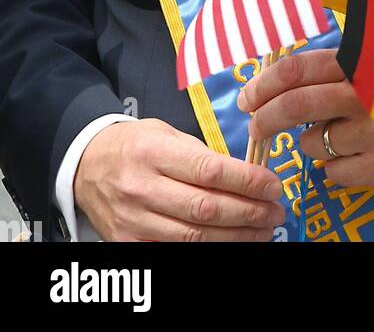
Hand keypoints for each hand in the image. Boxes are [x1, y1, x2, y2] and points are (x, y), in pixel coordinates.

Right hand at [73, 118, 285, 241]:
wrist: (86, 166)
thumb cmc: (134, 146)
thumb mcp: (165, 133)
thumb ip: (200, 154)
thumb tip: (244, 175)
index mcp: (154, 152)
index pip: (209, 170)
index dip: (247, 181)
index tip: (273, 185)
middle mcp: (142, 188)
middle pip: (205, 208)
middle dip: (248, 212)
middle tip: (275, 211)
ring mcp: (134, 221)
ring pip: (194, 237)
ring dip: (235, 236)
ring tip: (262, 230)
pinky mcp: (129, 244)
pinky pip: (176, 251)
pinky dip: (208, 249)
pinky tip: (231, 242)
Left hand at [238, 49, 373, 188]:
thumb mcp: (368, 68)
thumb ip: (326, 73)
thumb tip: (269, 84)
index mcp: (357, 63)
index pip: (297, 69)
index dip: (264, 85)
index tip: (247, 98)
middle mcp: (365, 91)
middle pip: (296, 105)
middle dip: (267, 119)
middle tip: (258, 128)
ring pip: (313, 144)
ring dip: (311, 145)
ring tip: (334, 139)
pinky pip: (334, 172)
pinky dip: (334, 168)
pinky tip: (353, 157)